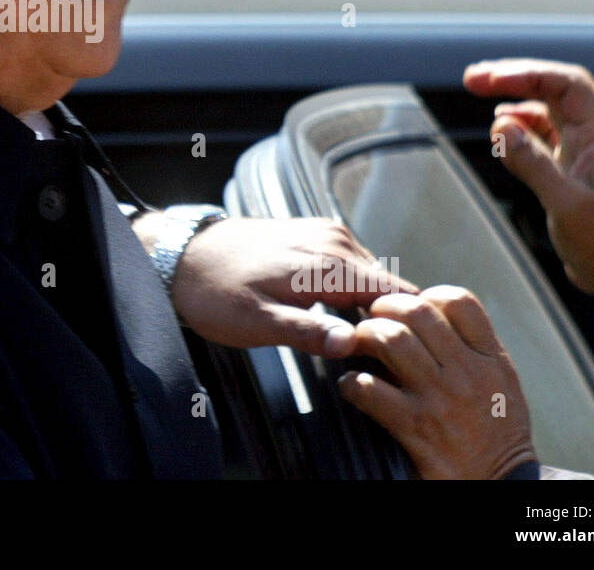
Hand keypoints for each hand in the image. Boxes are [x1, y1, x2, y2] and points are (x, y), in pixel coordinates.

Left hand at [136, 214, 417, 354]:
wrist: (182, 255)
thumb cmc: (214, 292)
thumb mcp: (256, 322)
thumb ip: (306, 332)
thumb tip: (352, 344)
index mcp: (328, 264)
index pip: (397, 293)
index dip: (411, 326)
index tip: (412, 356)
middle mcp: (335, 242)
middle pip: (390, 285)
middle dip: (393, 319)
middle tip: (385, 358)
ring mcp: (326, 234)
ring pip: (373, 274)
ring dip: (374, 304)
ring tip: (364, 340)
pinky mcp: (315, 235)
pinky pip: (353, 263)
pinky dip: (355, 288)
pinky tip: (341, 314)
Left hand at [339, 286, 536, 478]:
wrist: (501, 487)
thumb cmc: (496, 432)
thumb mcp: (500, 382)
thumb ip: (472, 347)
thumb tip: (432, 311)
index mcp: (490, 358)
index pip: (458, 300)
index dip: (426, 295)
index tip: (411, 307)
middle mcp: (467, 373)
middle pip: (416, 311)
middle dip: (384, 308)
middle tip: (373, 319)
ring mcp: (440, 399)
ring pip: (391, 340)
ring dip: (364, 336)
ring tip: (359, 345)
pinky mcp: (415, 428)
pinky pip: (369, 389)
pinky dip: (351, 382)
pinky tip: (353, 386)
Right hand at [463, 58, 593, 309]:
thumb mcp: (566, 204)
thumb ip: (532, 163)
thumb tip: (499, 126)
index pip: (566, 83)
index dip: (526, 74)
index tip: (489, 79)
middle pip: (553, 86)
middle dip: (513, 76)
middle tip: (473, 78)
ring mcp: (584, 144)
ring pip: (546, 103)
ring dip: (513, 94)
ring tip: (478, 89)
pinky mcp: (571, 159)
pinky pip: (543, 127)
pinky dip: (519, 120)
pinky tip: (499, 124)